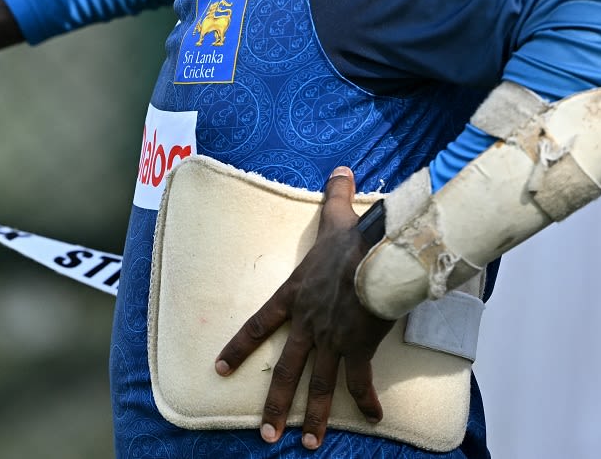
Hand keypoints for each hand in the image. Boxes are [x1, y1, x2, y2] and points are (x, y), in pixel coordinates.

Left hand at [214, 166, 393, 450]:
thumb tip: (340, 169)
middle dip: (274, 403)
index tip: (220, 369)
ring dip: (311, 417)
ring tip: (304, 444)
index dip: (239, 348)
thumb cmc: (358, 237)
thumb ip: (335, 195)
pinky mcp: (360, 347)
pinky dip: (365, 401)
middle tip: (265, 433)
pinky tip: (370, 418)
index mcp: (294, 294)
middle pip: (285, 369)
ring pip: (317, 385)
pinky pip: (359, 381)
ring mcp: (332, 338)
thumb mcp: (339, 214)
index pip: (259, 325)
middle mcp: (308, 322)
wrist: (380, 255)